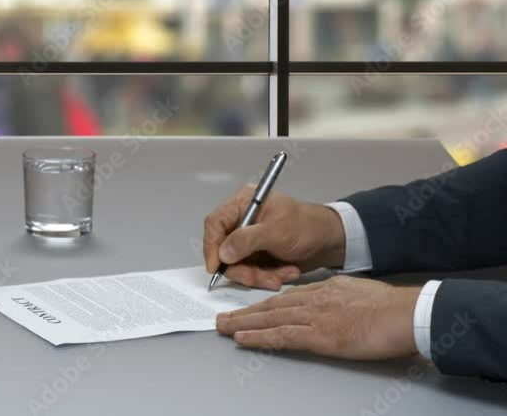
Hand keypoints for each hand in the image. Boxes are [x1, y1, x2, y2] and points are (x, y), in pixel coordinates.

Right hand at [203, 187, 346, 289]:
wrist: (331, 242)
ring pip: (237, 265)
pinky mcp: (256, 256)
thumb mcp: (277, 231)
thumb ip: (247, 240)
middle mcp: (242, 221)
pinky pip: (251, 272)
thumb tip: (223, 253)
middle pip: (224, 249)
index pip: (215, 223)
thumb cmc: (308, 226)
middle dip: (242, 268)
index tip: (216, 266)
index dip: (212, 245)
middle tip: (258, 278)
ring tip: (281, 276)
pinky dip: (267, 277)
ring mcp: (248, 240)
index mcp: (243, 204)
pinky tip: (286, 272)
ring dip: (258, 275)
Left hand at [216, 276, 420, 360]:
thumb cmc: (393, 307)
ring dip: (243, 323)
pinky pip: (280, 336)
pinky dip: (258, 338)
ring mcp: (314, 316)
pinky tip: (242, 339)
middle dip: (246, 312)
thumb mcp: (361, 293)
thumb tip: (335, 305)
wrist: (406, 313)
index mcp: (326, 289)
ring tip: (223, 327)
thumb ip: (342, 297)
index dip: (266, 303)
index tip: (252, 308)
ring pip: (269, 318)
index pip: (288, 296)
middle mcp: (314, 299)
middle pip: (272, 305)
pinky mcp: (318, 335)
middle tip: (225, 316)